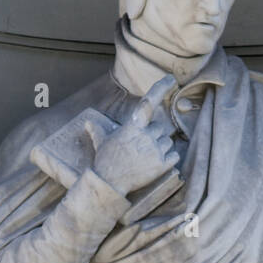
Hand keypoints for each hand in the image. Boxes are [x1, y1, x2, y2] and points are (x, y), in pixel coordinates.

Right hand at [91, 74, 179, 197]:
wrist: (110, 183)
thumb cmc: (105, 162)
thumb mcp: (101, 143)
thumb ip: (98, 130)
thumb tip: (88, 123)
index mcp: (133, 126)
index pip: (148, 102)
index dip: (160, 88)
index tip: (171, 79)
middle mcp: (146, 135)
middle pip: (159, 128)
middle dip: (153, 136)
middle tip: (141, 148)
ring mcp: (155, 150)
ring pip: (168, 141)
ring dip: (161, 147)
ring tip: (146, 158)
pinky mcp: (162, 165)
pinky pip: (174, 156)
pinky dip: (169, 159)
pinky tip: (156, 164)